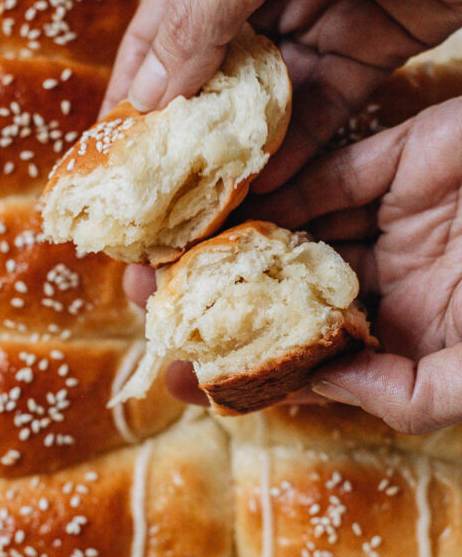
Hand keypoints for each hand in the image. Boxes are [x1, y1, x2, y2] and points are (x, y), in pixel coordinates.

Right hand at [104, 0, 461, 192]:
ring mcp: (314, 20)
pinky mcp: (365, 48)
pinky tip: (270, 182)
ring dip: (238, 149)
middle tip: (157, 194)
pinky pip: (322, 108)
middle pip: (208, 75)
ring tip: (208, 202)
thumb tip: (148, 95)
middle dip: (184, 134)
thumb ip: (201, 16)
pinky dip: (297, 145)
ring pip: (263, 100)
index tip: (106, 150)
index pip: (158, 30)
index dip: (130, 90)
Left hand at [126, 98, 461, 431]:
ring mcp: (395, 218)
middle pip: (285, 287)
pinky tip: (229, 193)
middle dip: (219, 295)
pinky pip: (330, 168)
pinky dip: (282, 179)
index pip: (309, 353)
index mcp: (405, 338)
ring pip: (295, 224)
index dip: (244, 365)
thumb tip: (315, 386)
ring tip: (168, 250)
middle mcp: (390, 279)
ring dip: (235, 235)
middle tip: (148, 304)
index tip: (178, 372)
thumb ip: (403, 396)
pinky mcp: (407, 160)